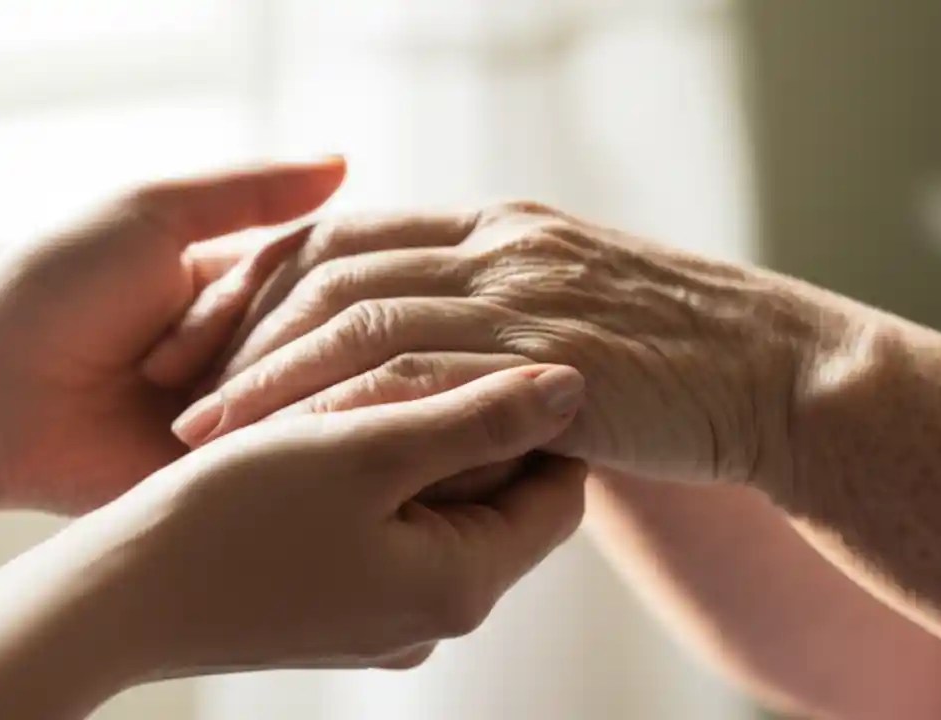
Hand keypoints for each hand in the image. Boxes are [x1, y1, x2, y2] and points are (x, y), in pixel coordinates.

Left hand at [0, 159, 344, 512]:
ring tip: (191, 396)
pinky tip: (239, 436)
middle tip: (171, 360)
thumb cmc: (57, 291)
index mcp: (226, 291)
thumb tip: (346, 161)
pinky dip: (263, 446)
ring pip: (303, 403)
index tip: (221, 297)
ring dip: (266, 397)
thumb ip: (251, 192)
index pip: (311, 280)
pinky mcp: (214, 476)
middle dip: (264, 348)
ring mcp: (230, 417)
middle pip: (313, 343)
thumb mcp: (153, 213)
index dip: (286, 285)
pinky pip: (274, 463)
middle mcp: (237, 353)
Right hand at [91, 365, 586, 680]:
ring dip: (415, 445)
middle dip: (473, 426)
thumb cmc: (233, 516)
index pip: (559, 493)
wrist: (115, 594)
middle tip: (433, 353)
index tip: (512, 353)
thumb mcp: (365, 450)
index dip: (547, 419)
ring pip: (435, 509)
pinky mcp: (333, 609)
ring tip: (369, 384)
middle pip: (498, 502)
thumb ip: (476, 417)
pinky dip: (371, 477)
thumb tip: (575, 385)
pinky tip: (327, 432)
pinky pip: (383, 529)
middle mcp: (431, 616)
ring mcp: (380, 619)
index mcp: (460, 585)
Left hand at [165, 202, 835, 485]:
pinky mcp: (540, 353)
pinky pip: (416, 372)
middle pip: (326, 266)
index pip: (338, 237)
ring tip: (197, 422)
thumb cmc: (667, 359)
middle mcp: (492, 243)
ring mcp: (517, 291)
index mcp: (488, 226)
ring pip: (355, 316)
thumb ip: (486, 315)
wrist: (774, 374)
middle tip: (166, 374)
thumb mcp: (562, 313)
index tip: (194, 332)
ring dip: (266, 371)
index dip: (255, 280)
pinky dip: (341, 405)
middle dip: (234, 320)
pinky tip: (289, 445)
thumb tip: (411, 351)